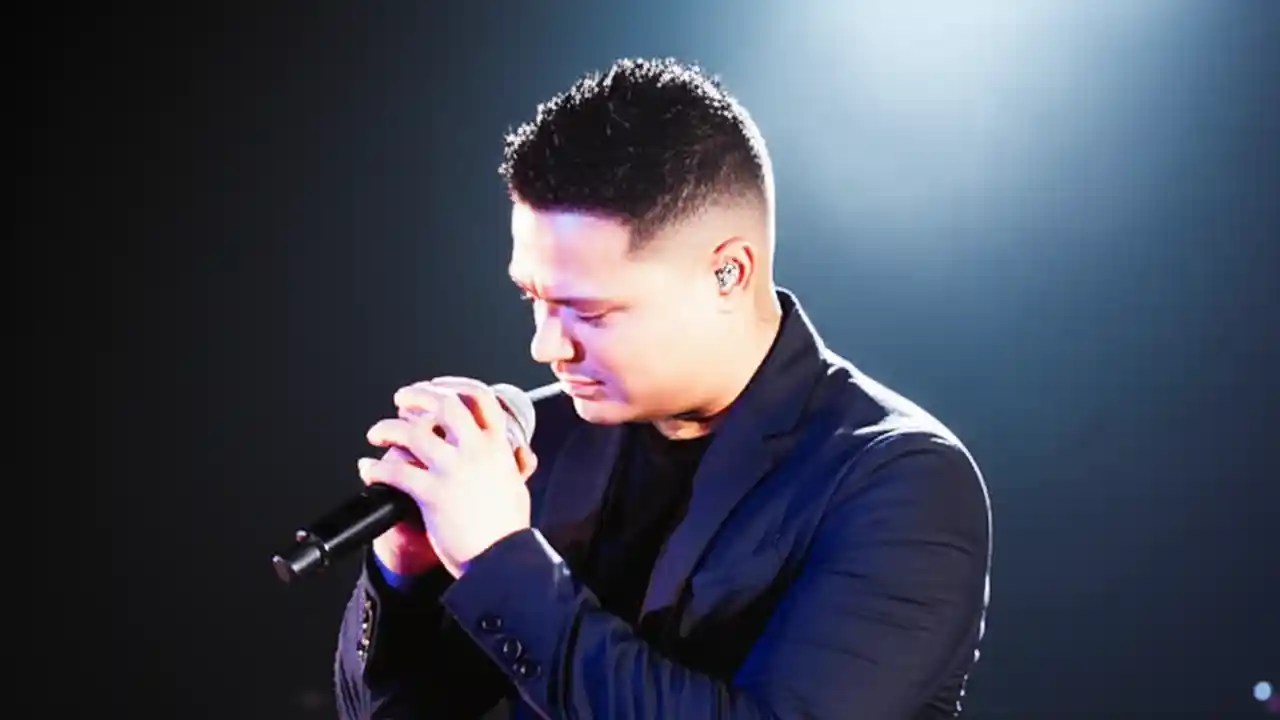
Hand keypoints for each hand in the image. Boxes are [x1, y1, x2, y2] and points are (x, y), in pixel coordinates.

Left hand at [360, 377, 537, 578]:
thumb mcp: (518, 486)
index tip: (437, 387)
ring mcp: (453, 471)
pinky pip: (396, 472)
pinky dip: (376, 468)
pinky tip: (368, 470)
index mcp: (497, 447)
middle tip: (401, 400)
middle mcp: (476, 452)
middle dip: (418, 395)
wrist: (501, 561)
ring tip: (376, 433)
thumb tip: (520, 453)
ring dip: (388, 428)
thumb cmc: (508, 528)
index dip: (455, 386)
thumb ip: (514, 465)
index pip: (480, 398)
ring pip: (414, 433)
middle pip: (445, 404)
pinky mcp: (433, 494)